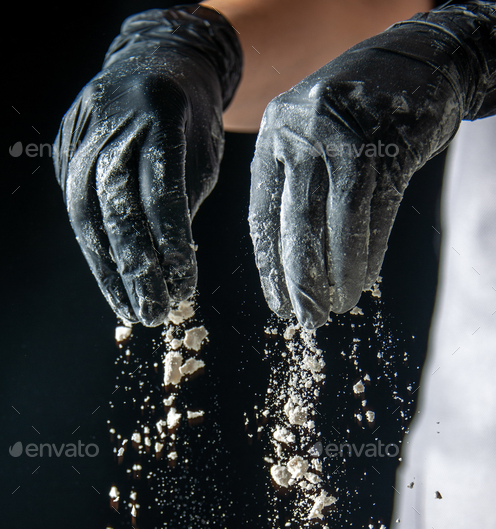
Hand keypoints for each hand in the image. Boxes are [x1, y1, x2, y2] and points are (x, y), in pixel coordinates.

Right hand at [53, 6, 241, 326]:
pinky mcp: (63, 146)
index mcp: (158, 112)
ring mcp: (80, 131)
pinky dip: (95, 250)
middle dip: (135, 266)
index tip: (184, 286)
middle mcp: (112, 119)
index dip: (170, 242)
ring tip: (130, 311)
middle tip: (153, 313)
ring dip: (109, 269)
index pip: (160, 188)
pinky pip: (75, 207)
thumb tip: (172, 269)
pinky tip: (113, 283)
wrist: (152, 62)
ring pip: (86, 211)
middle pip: (116, 204)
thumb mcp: (200, 154)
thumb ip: (183, 203)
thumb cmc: (189, 119)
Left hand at [249, 2, 495, 329]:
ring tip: (338, 307)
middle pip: (297, 226)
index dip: (270, 266)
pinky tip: (362, 281)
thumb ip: (291, 184)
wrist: (414, 61)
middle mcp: (305, 136)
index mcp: (274, 137)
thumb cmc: (350, 113)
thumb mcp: (306, 135)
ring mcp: (348, 140)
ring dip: (339, 276)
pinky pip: (375, 216)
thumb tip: (285, 262)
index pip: (263, 215)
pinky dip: (368, 254)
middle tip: (306, 320)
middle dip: (301, 282)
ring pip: (338, 226)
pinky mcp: (389, 147)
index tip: (277, 304)